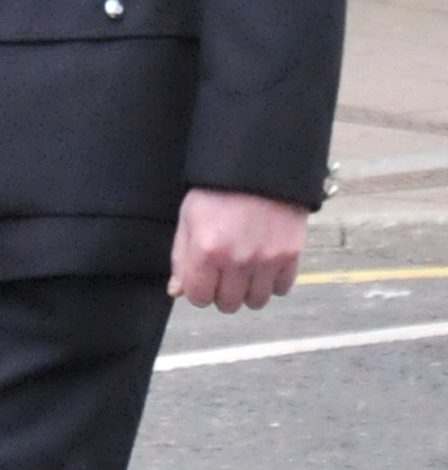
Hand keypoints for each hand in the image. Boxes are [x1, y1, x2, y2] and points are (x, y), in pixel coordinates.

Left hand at [169, 186, 305, 312]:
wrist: (259, 166)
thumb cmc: (219, 189)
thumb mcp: (189, 218)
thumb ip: (182, 258)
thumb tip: (178, 291)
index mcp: (207, 251)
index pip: (199, 298)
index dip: (199, 289)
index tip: (203, 279)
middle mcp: (237, 260)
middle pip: (228, 304)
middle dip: (223, 292)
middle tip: (225, 272)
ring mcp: (266, 259)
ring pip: (256, 301)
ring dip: (249, 290)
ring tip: (246, 270)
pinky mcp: (291, 255)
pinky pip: (282, 289)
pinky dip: (274, 282)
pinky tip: (265, 265)